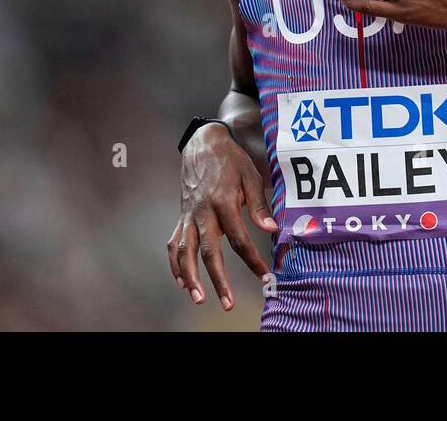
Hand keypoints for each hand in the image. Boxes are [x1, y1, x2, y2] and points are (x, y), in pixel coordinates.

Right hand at [166, 122, 277, 308]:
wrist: (203, 144)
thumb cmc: (231, 161)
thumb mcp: (251, 176)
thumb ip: (260, 205)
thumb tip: (272, 229)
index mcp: (223, 202)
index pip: (239, 239)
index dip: (252, 260)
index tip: (264, 276)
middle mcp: (203, 212)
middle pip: (209, 251)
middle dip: (218, 279)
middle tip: (227, 303)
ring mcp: (189, 216)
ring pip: (186, 251)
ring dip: (190, 277)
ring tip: (198, 298)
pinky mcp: (181, 217)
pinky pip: (174, 244)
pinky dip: (175, 264)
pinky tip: (181, 281)